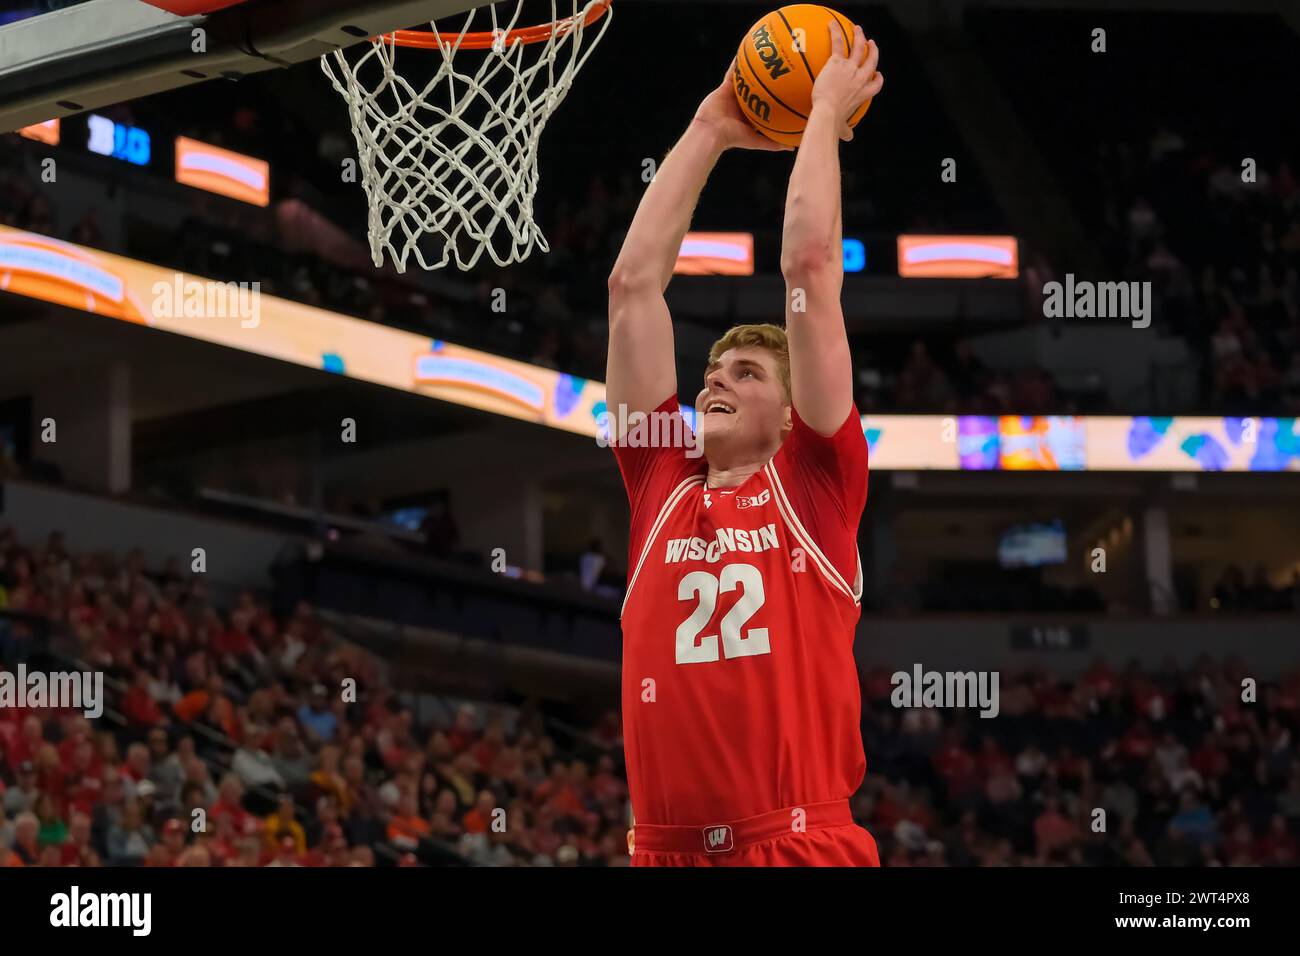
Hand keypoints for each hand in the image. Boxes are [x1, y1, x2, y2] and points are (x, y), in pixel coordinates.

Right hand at [693, 59, 791, 151]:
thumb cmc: (733, 139)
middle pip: (760, 89)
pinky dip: (739, 61)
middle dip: (770, 79)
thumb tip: (793, 148)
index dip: (778, 96)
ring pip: (747, 78)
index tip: (791, 88)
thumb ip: (774, 143)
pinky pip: (733, 71)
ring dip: (755, 66)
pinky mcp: (725, 87)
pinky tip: (747, 49)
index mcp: (752, 115)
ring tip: (766, 52)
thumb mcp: (757, 142)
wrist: (712, 133)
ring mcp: (734, 94)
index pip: (768, 105)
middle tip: (782, 67)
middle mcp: (744, 104)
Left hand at [810, 22, 883, 141]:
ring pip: (859, 48)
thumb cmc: (833, 123)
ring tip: (858, 30)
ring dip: (860, 38)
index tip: (877, 74)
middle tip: (872, 44)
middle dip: (873, 51)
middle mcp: (860, 79)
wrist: (827, 113)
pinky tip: (831, 24)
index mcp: (863, 94)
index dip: (878, 78)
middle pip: (871, 61)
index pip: (875, 84)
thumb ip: (845, 130)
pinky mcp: (838, 62)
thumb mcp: (842, 128)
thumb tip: (848, 138)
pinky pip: (838, 44)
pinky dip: (835, 33)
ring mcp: (851, 69)